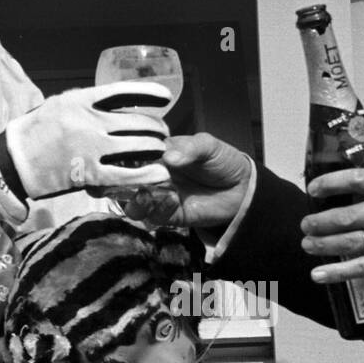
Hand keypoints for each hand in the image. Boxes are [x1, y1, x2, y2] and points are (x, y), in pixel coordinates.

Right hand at [6, 81, 170, 196]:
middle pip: (138, 121)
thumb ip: (85, 102)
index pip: (125, 92)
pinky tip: (160, 174)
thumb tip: (112, 101)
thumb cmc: (34, 131)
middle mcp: (90, 120)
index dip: (150, 93)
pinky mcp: (90, 173)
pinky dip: (147, 175)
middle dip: (156, 128)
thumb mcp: (58, 105)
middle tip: (162, 133)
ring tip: (160, 151)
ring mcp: (91, 147)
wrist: (12, 161)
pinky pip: (128, 174)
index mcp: (81, 99)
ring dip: (155, 149)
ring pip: (138, 146)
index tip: (166, 97)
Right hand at [133, 132, 251, 227]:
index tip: (120, 162)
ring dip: (136, 201)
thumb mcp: (208, 146)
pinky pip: (157, 216)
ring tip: (143, 198)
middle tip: (129, 183)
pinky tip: (171, 200)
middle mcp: (155, 176)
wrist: (243, 188)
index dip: (125, 159)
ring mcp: (161, 196)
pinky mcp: (171, 215)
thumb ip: (191, 149)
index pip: (134, 156)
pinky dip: (159, 210)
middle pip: (130, 182)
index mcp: (158, 154)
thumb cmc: (222, 160)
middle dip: (125, 184)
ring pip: (137, 202)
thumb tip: (169, 158)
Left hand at [301, 168, 363, 283]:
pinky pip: (360, 267)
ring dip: (322, 244)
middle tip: (305, 225)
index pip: (357, 180)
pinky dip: (336, 272)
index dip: (330, 183)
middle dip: (319, 222)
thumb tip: (345, 187)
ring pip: (348, 242)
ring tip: (307, 244)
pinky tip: (318, 274)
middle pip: (346, 216)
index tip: (313, 188)